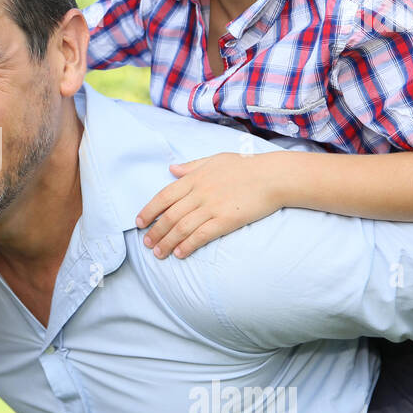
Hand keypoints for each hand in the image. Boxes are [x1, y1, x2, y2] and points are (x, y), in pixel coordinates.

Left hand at [138, 152, 282, 258]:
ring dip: (167, 242)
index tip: (139, 222)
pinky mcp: (226, 220)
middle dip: (155, 232)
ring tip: (159, 253)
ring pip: (182, 228)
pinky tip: (180, 253)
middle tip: (147, 244)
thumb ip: (191, 166)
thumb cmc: (246, 166)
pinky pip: (201, 235)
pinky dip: (188, 245)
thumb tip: (171, 169)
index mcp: (195, 178)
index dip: (149, 210)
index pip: (164, 196)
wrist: (274, 176)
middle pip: (170, 216)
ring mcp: (212, 207)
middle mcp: (199, 193)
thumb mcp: (215, 159)